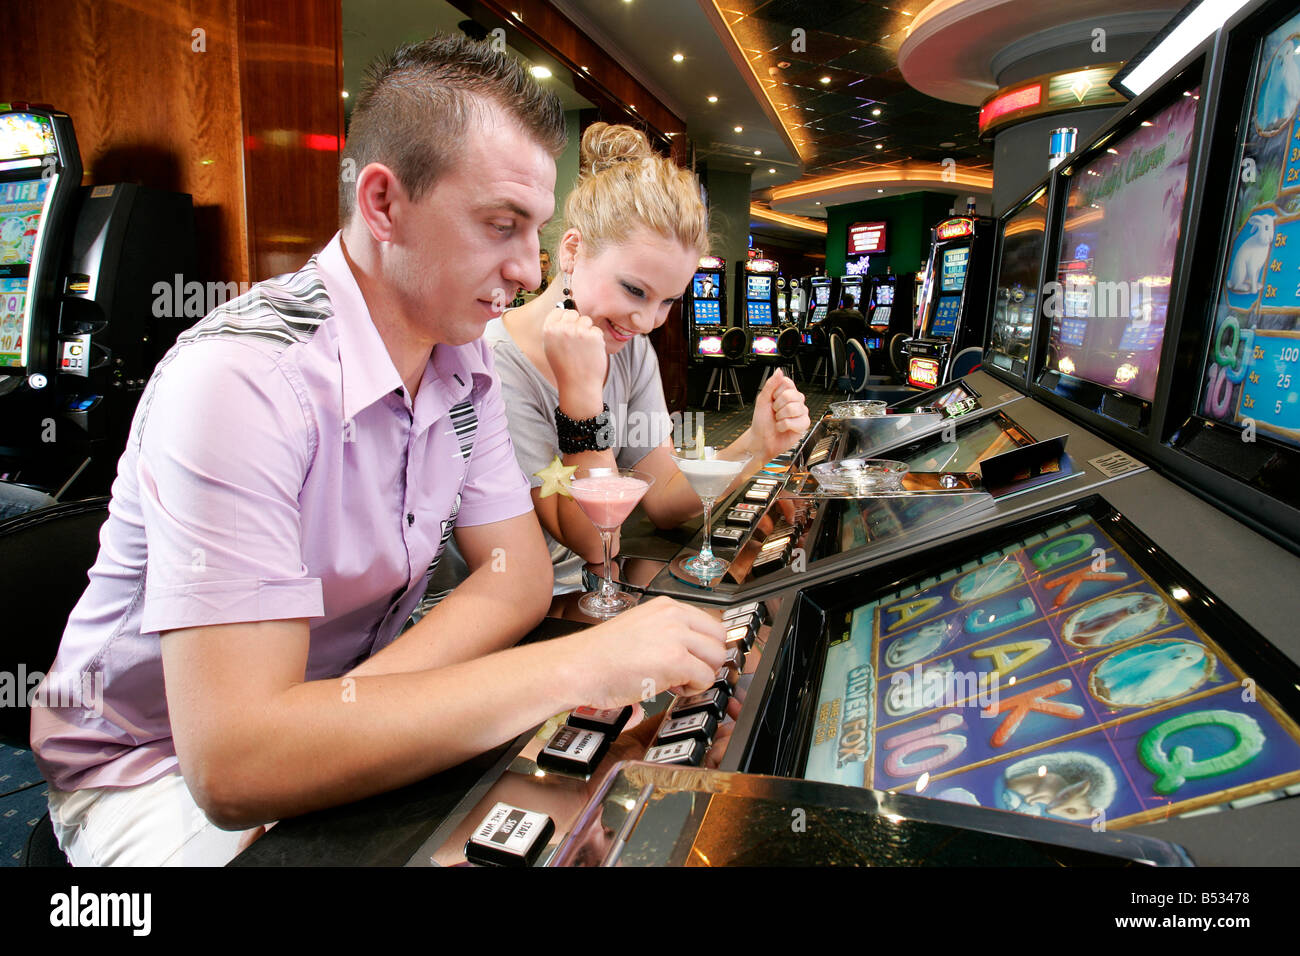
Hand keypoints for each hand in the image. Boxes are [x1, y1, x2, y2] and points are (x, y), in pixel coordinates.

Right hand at [543, 307, 607, 417]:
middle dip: (577, 324)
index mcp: (549, 330)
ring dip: (587, 331)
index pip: (558, 311)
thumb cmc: (565, 368)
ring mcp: (578, 331)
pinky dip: (596, 340)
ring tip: (583, 348)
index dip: (565, 319)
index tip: (567, 329)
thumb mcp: (551, 348)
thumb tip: (564, 311)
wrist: (578, 385)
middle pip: (573, 313)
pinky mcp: (593, 336)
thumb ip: (555, 329)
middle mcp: (562, 328)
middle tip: (577, 341)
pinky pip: (596, 330)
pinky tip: (591, 352)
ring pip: (586, 320)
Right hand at [568, 596, 725, 709]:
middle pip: (719, 638)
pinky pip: (705, 679)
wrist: (578, 666)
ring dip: (701, 674)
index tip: (698, 658)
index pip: (709, 622)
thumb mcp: (639, 628)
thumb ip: (667, 633)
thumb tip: (690, 650)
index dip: (704, 646)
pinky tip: (671, 688)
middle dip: (707, 660)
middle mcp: (673, 616)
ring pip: (716, 658)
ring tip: (677, 681)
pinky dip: (692, 689)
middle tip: (687, 672)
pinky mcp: (676, 660)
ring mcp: (676, 637)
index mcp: (665, 606)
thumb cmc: (600, 654)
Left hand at [749, 369, 809, 460]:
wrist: (762, 440)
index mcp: (785, 392)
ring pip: (794, 408)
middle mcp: (795, 401)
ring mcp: (801, 412)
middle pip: (792, 395)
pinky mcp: (803, 424)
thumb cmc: (761, 421)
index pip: (788, 383)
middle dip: (778, 406)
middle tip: (774, 412)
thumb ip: (771, 384)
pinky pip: (798, 421)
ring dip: (781, 417)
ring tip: (778, 420)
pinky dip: (785, 426)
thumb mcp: (762, 400)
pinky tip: (783, 427)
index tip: (772, 400)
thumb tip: (779, 371)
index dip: (777, 393)